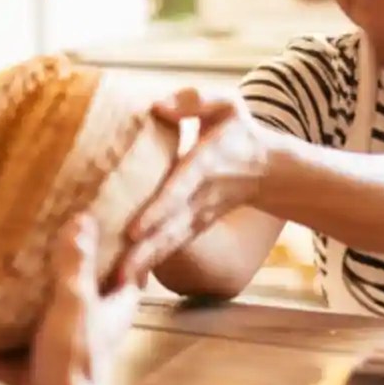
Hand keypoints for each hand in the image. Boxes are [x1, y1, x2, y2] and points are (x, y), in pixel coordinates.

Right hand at [0, 215, 140, 384]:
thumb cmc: (75, 355)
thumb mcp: (74, 300)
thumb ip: (74, 262)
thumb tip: (81, 218)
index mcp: (109, 308)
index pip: (126, 274)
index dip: (117, 250)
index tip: (95, 222)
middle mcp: (84, 329)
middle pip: (71, 294)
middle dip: (44, 272)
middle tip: (18, 241)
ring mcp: (53, 352)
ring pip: (20, 324)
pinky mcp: (27, 374)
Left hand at [117, 86, 267, 285]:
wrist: (267, 168)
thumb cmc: (238, 131)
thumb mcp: (226, 104)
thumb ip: (195, 100)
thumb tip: (159, 107)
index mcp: (205, 165)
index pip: (179, 189)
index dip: (159, 209)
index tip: (135, 229)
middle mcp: (199, 198)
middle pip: (169, 229)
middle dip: (144, 252)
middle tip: (118, 274)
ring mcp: (197, 217)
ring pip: (168, 244)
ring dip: (144, 265)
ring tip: (116, 284)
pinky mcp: (192, 227)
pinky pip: (169, 248)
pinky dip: (149, 265)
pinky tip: (124, 281)